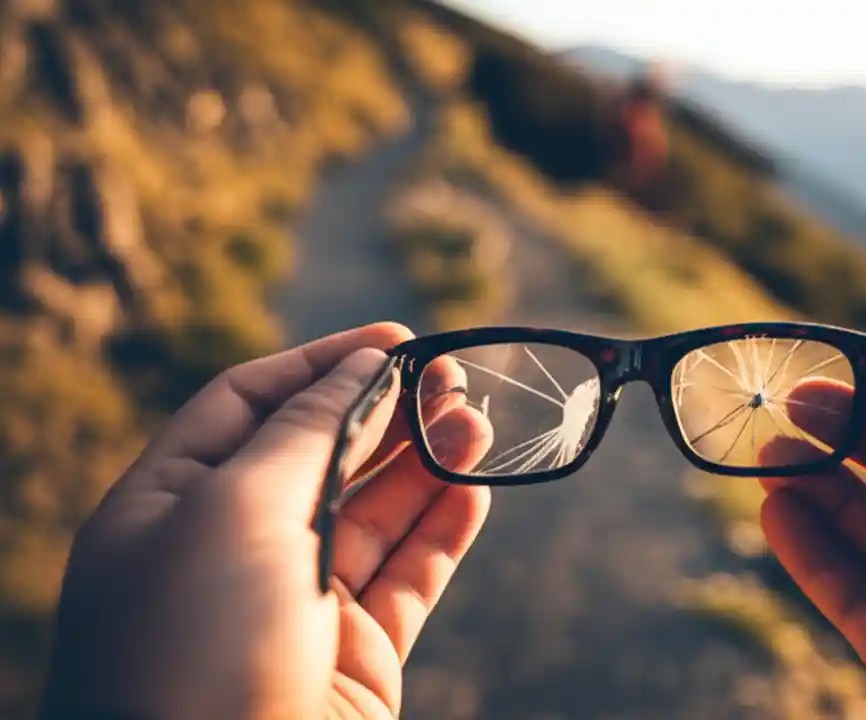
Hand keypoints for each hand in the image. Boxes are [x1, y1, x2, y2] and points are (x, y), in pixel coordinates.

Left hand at [43, 323, 492, 718]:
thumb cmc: (195, 654)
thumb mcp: (235, 513)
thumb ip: (306, 431)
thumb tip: (361, 366)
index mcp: (170, 507)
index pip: (249, 404)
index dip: (324, 364)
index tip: (397, 338)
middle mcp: (231, 551)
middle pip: (322, 454)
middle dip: (389, 410)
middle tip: (455, 377)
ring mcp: (296, 605)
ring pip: (375, 514)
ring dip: (428, 464)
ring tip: (478, 424)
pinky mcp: (353, 655)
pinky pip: (408, 578)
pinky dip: (444, 532)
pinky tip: (476, 490)